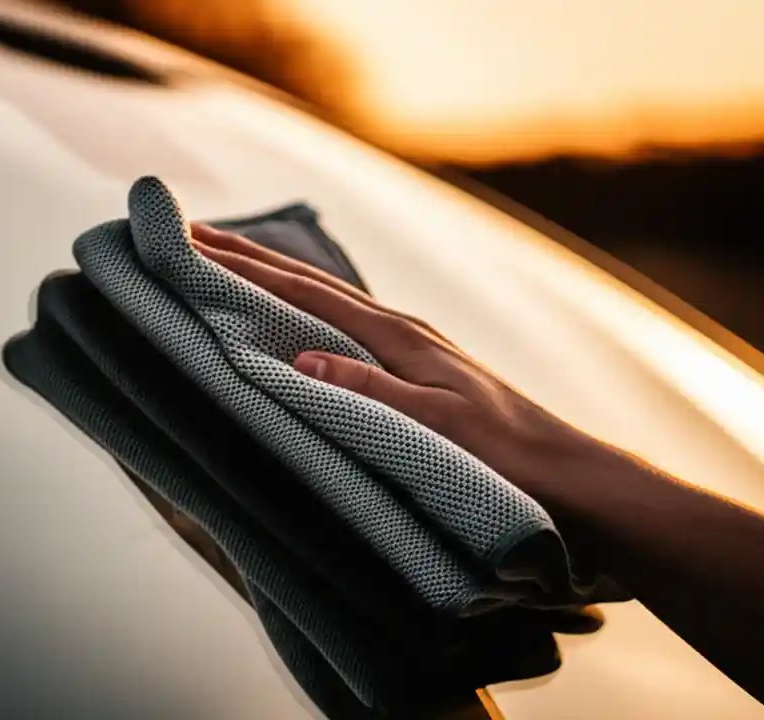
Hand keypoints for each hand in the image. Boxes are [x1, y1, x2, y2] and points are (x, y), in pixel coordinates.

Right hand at [190, 223, 609, 509]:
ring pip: (325, 299)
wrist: (570, 475)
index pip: (303, 293)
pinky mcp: (418, 367)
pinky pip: (345, 324)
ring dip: (274, 276)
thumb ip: (369, 391)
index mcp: (398, 336)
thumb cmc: (506, 456)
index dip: (244, 267)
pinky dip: (306, 308)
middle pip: (309, 282)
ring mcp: (411, 345)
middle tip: (193, 232)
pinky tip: (300, 314)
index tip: (194, 241)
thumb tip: (299, 360)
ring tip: (232, 259)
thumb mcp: (435, 426)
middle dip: (248, 256)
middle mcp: (400, 330)